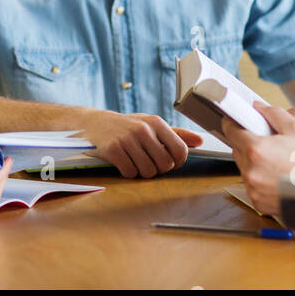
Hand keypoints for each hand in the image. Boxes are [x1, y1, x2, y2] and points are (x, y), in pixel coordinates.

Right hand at [78, 110, 202, 178]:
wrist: (94, 123)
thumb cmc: (127, 126)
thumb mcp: (151, 125)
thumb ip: (176, 134)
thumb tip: (200, 141)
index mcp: (156, 122)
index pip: (180, 151)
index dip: (176, 163)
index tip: (168, 162)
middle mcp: (143, 129)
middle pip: (165, 165)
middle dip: (157, 169)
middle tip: (147, 161)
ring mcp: (127, 140)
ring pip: (148, 172)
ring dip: (142, 172)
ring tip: (135, 161)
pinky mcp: (113, 150)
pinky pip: (130, 173)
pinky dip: (128, 172)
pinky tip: (123, 163)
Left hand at [222, 103, 294, 216]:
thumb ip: (273, 114)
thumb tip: (258, 107)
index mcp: (256, 150)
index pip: (231, 131)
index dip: (232, 123)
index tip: (234, 121)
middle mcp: (251, 171)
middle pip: (236, 150)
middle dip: (245, 142)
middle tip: (262, 140)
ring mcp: (254, 189)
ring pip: (243, 168)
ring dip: (252, 161)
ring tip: (273, 159)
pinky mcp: (258, 202)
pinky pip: (251, 185)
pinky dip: (259, 179)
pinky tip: (275, 175)